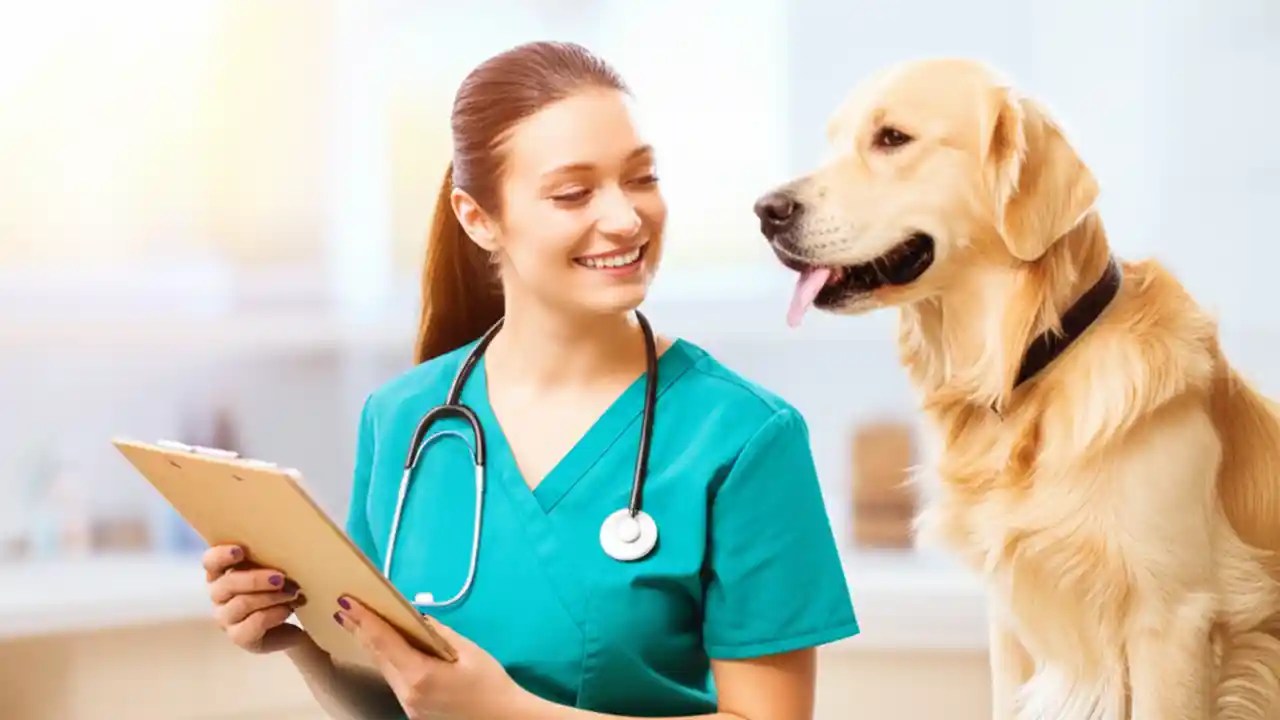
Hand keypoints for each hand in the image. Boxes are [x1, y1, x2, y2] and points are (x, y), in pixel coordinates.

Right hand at [203, 543, 306, 653]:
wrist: (291, 621)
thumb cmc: (281, 585)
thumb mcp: (275, 566)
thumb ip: (270, 554)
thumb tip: (286, 535)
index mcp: (222, 572)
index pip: (210, 562)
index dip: (221, 556)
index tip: (240, 551)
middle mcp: (219, 595)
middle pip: (226, 584)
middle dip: (255, 580)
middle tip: (281, 577)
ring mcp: (226, 618)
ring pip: (240, 604)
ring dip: (270, 597)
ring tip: (293, 593)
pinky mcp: (239, 637)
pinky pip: (252, 625)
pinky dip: (273, 615)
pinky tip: (287, 610)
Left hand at [334, 596, 530, 719]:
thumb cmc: (491, 684)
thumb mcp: (469, 651)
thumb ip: (438, 634)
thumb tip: (417, 619)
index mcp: (420, 675)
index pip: (384, 642)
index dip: (364, 620)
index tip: (346, 602)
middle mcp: (407, 693)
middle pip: (379, 656)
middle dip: (361, 630)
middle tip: (344, 606)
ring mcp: (408, 706)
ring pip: (385, 669)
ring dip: (372, 645)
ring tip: (357, 623)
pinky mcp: (413, 712)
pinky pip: (396, 681)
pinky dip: (388, 661)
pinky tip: (384, 649)